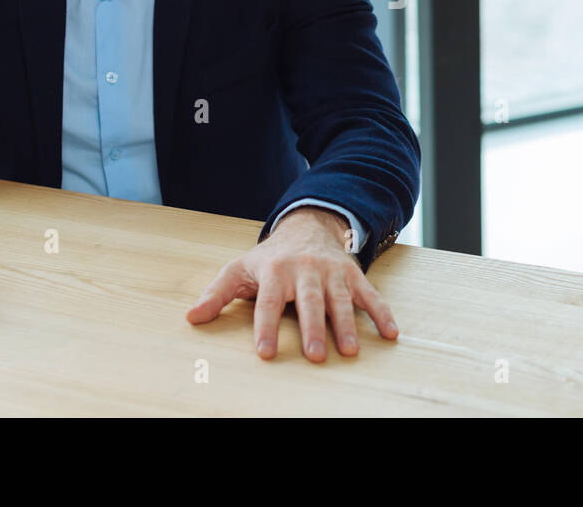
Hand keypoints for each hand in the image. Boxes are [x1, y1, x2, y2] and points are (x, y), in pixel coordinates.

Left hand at [185, 207, 397, 361]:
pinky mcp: (353, 275)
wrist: (308, 227)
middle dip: (313, 328)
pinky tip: (391, 333)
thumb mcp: (240, 269)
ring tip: (350, 350)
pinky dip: (382, 313)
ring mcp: (332, 272)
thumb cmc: (270, 258)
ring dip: (347, 325)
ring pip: (340, 300)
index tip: (265, 352)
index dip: (265, 326)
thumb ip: (218, 293)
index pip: (268, 301)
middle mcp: (305, 270)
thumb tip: (191, 317)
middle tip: (315, 356)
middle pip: (309, 302)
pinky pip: (370, 294)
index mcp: (275, 271)